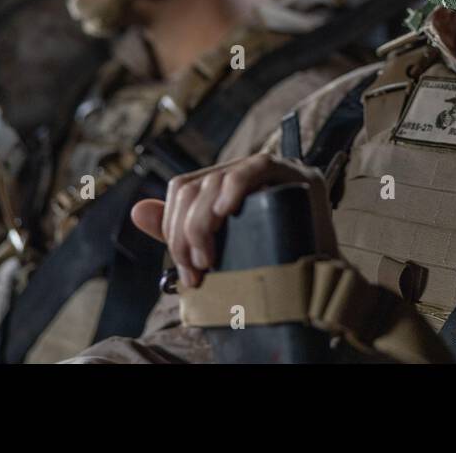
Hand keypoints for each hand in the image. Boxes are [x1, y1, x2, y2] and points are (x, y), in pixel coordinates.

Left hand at [131, 154, 336, 287]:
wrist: (318, 288)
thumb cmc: (270, 268)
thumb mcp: (218, 250)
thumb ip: (180, 230)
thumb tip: (137, 211)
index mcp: (227, 185)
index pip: (184, 189)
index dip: (173, 226)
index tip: (186, 269)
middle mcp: (248, 172)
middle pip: (197, 186)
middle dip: (186, 231)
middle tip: (196, 270)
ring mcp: (275, 171)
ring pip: (220, 179)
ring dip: (203, 222)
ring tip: (209, 259)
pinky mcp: (297, 176)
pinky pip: (258, 166)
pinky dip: (235, 186)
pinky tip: (225, 211)